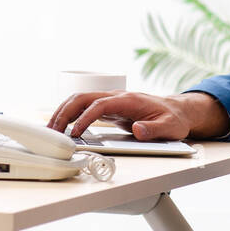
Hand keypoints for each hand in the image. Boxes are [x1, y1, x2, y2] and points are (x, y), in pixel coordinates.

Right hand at [47, 91, 199, 140]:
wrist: (178, 110)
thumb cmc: (174, 118)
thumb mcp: (170, 126)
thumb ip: (155, 129)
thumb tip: (138, 130)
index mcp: (129, 100)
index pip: (100, 105)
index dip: (85, 118)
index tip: (75, 133)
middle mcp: (117, 97)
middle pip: (83, 98)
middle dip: (65, 113)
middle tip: (53, 131)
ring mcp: (112, 101)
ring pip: (80, 100)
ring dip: (64, 112)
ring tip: (51, 130)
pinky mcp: (110, 108)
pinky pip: (85, 107)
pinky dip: (70, 114)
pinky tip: (62, 126)